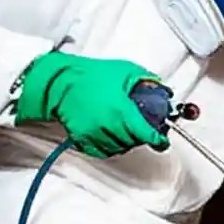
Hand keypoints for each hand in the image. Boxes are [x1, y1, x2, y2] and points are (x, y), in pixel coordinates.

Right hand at [15, 51, 169, 157]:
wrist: (60, 81)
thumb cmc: (90, 75)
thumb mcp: (125, 71)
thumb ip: (147, 81)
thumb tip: (164, 91)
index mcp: (121, 110)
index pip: (147, 134)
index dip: (158, 140)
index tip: (162, 141)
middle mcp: (108, 126)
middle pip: (134, 142)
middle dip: (141, 135)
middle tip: (141, 125)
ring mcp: (94, 135)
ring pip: (120, 148)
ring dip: (125, 140)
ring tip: (123, 126)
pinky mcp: (83, 140)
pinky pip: (103, 151)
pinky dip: (110, 145)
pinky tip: (111, 133)